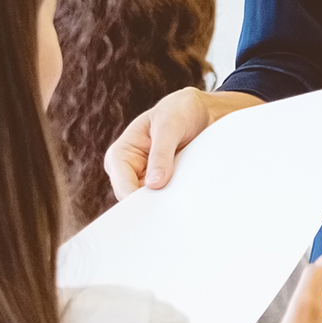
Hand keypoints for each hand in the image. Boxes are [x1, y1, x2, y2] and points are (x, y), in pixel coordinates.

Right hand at [103, 87, 263, 194]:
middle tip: (172, 212)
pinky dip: (177, 202)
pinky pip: (168, 201)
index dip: (136, 198)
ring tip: (183, 206)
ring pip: (152, 204)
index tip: (155, 206)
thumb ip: (161, 153)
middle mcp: (130, 172)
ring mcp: (148, 181)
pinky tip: (189, 203)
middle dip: (152, 205)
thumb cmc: (178, 111)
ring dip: (167, 205)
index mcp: (121, 155)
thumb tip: (153, 184)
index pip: (122, 184)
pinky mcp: (166, 186)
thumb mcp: (170, 124)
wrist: (200, 111)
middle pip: (135, 200)